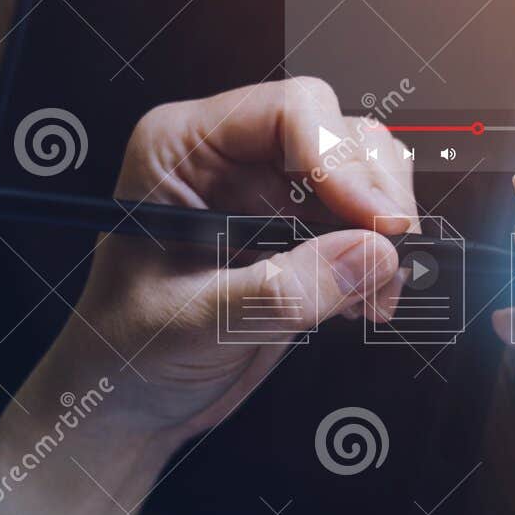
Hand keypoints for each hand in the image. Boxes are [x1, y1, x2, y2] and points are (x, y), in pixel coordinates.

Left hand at [48, 78, 416, 444]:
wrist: (131, 402)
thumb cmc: (128, 350)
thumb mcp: (195, 321)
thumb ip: (282, 289)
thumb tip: (370, 254)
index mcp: (184, 147)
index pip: (288, 112)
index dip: (340, 160)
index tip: (374, 221)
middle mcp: (234, 158)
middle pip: (340, 133)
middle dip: (375, 196)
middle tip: (386, 258)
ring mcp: (273, 194)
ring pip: (366, 171)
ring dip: (385, 230)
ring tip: (373, 290)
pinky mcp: (302, 235)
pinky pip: (368, 223)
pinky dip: (382, 260)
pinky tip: (364, 300)